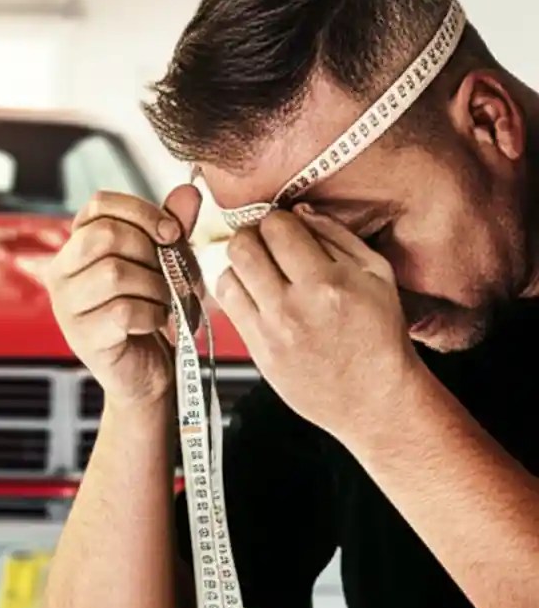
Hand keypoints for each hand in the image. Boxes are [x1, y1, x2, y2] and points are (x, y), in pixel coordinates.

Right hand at [44, 185, 202, 406]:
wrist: (146, 374)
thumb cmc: (151, 315)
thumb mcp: (165, 264)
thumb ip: (171, 229)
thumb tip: (189, 191)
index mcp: (76, 247)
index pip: (98, 205)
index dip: (141, 211)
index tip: (171, 233)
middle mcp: (61, 273)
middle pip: (105, 236)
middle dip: (150, 252)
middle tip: (170, 274)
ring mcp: (67, 307)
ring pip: (114, 274)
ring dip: (155, 287)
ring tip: (165, 302)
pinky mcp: (83, 336)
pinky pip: (123, 311)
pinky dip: (152, 315)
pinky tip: (155, 323)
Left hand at [213, 207, 420, 439]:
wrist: (374, 398)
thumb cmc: (380, 336)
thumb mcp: (378, 275)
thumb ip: (337, 236)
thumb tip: (299, 209)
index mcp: (328, 282)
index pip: (277, 227)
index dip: (278, 220)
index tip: (286, 229)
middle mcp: (294, 306)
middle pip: (242, 246)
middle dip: (252, 236)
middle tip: (267, 245)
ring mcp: (271, 331)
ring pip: (227, 274)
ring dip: (241, 266)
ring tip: (263, 272)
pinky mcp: (257, 350)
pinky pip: (227, 305)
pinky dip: (236, 291)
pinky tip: (256, 294)